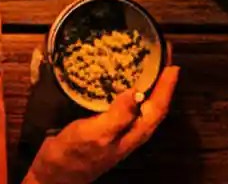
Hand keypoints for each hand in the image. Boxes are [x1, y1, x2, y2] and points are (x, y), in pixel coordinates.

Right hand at [25, 68, 179, 183]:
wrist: (54, 174)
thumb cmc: (74, 156)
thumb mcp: (96, 134)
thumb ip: (117, 116)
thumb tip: (135, 92)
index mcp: (134, 132)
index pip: (158, 106)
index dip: (167, 85)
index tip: (173, 63)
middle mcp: (130, 130)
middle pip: (154, 103)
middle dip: (161, 80)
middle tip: (162, 55)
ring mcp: (118, 128)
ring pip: (141, 103)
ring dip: (147, 82)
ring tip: (147, 61)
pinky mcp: (104, 125)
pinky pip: (123, 103)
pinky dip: (126, 87)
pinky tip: (119, 78)